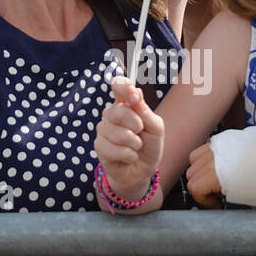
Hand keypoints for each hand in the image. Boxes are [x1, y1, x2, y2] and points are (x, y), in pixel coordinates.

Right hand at [95, 77, 162, 202]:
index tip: (134, 96)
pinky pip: (114, 148)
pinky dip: (128, 154)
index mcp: (126, 104)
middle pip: (117, 111)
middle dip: (135, 124)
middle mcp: (111, 114)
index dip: (124, 87)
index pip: (118, 85)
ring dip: (134, 143)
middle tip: (141, 132)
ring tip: (136, 147)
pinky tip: (130, 156)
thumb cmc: (149, 146)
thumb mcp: (155, 127)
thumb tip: (136, 93)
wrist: (143, 170)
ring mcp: (103, 129)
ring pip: (117, 132)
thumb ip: (145, 111)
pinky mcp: (99, 146)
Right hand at [186, 143, 221, 207]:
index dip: (204, 200)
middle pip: (191, 175)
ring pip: (193, 160)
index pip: (195, 188)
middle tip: (216, 194)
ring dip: (200, 172)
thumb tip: (217, 201)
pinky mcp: (221, 140)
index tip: (215, 204)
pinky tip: (216, 167)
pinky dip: (204, 159)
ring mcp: (216, 147)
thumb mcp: (243, 194)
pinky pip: (203, 149)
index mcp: (217, 173)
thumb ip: (225, 197)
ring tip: (215, 179)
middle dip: (201, 188)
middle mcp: (214, 158)